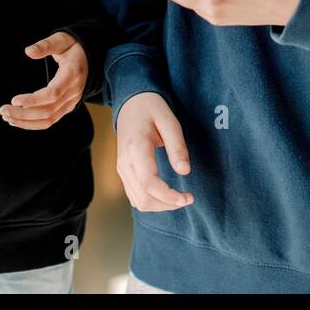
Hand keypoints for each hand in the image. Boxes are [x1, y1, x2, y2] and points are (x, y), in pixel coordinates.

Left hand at [0, 31, 86, 129]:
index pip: (52, 94)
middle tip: (3, 110)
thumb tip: (28, 51)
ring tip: (7, 117)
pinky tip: (17, 120)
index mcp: (72, 75)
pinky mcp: (67, 107)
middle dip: (23, 114)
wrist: (90, 57)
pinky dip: (33, 124)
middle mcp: (73, 93)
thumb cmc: (74, 47)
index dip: (33, 100)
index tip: (14, 100)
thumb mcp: (62, 40)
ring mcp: (71, 102)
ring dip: (26, 122)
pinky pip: (50, 120)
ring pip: (48, 120)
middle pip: (48, 111)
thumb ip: (46, 45)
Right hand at [115, 93, 193, 211]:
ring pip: (137, 201)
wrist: (131, 103)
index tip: (187, 198)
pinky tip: (166, 195)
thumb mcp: (169, 121)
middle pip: (142, 198)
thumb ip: (177, 146)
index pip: (148, 183)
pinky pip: (134, 195)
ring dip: (160, 206)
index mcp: (135, 148)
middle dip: (166, 205)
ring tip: (179, 198)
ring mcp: (122, 169)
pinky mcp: (124, 172)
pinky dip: (151, 201)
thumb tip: (185, 171)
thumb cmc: (151, 109)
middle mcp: (125, 162)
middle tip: (187, 199)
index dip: (168, 196)